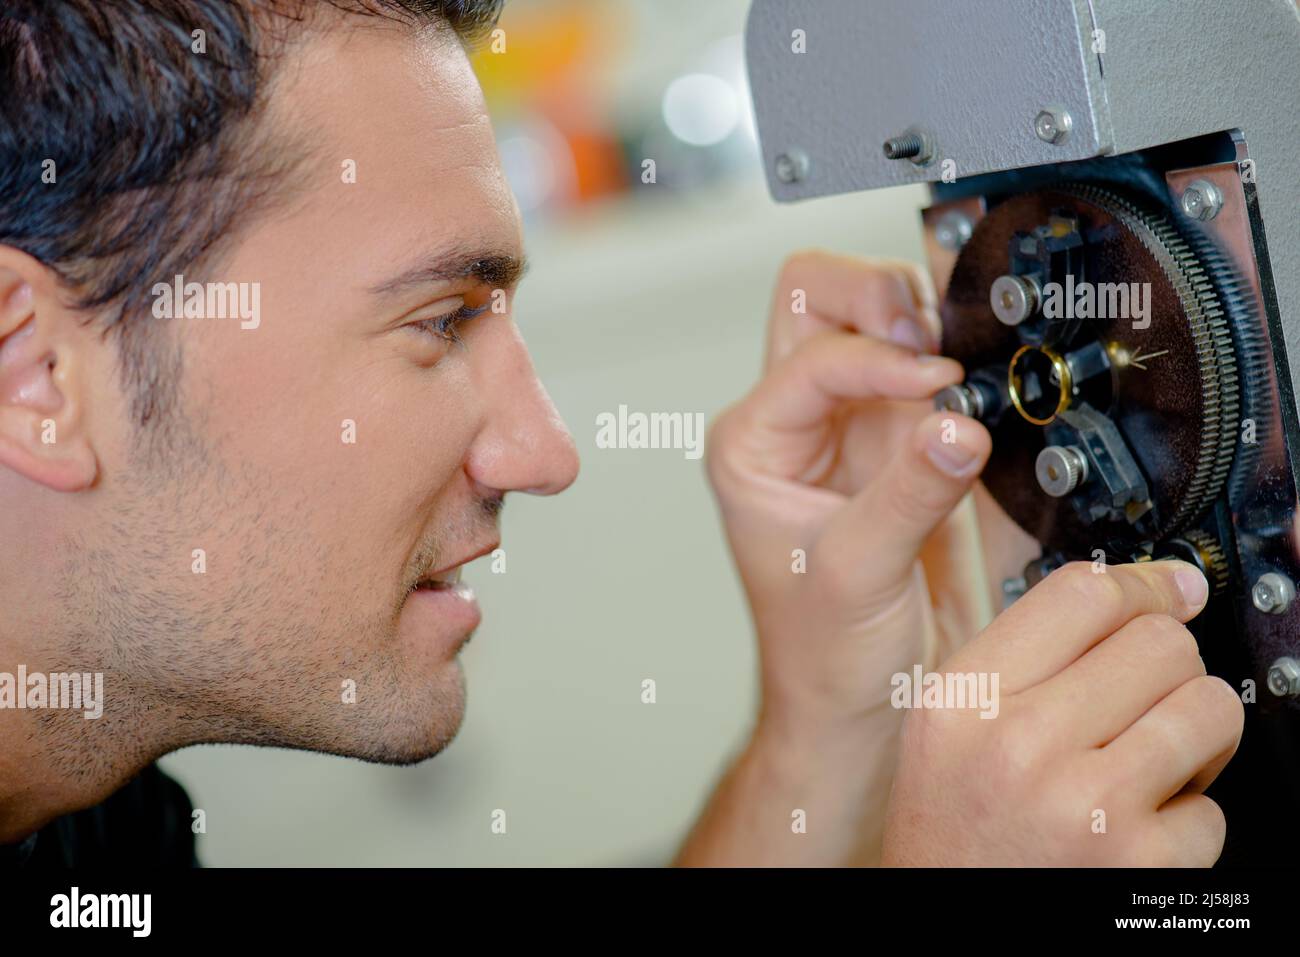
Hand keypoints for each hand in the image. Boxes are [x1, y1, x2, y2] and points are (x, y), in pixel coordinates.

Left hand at [680, 251, 999, 864]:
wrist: (859, 708)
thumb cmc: (823, 655)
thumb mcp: (857, 574)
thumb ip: (909, 494)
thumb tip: (959, 424)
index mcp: (754, 443)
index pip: (814, 354)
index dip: (878, 359)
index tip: (936, 386)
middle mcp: (798, 424)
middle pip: (821, 296)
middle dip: (880, 297)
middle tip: (933, 341)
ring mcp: (855, 428)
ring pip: (878, 319)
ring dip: (922, 326)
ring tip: (958, 373)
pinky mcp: (909, 446)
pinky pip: (934, 372)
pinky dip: (961, 366)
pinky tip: (979, 398)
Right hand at [882, 560, 1242, 866]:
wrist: (948, 925)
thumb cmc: (952, 828)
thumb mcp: (951, 725)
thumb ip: (1029, 656)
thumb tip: (1155, 592)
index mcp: (966, 697)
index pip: (1082, 594)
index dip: (1143, 584)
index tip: (1169, 592)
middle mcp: (1018, 743)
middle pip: (1159, 642)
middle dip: (1167, 670)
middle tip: (1139, 705)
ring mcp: (1083, 804)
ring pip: (1208, 708)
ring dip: (1194, 736)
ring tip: (1149, 763)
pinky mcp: (1136, 863)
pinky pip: (1214, 809)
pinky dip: (1187, 822)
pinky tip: (1137, 829)